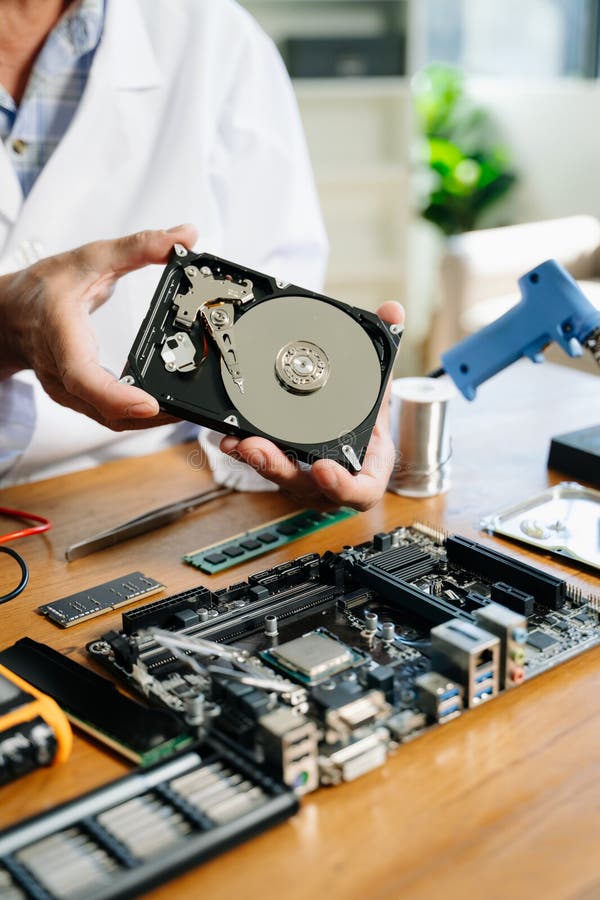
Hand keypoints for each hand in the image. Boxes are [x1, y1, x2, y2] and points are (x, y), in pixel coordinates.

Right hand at [0, 224, 197, 429]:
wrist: (7, 317)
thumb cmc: (40, 290)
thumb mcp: (88, 258)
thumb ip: (138, 248)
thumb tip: (183, 235)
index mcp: (61, 337)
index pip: (83, 376)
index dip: (116, 396)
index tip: (148, 403)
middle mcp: (63, 373)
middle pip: (105, 410)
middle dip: (149, 416)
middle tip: (188, 409)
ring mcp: (69, 391)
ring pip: (110, 420)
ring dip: (148, 421)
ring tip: (185, 410)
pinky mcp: (79, 399)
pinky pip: (110, 416)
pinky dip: (138, 415)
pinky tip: (164, 406)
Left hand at [220, 300, 403, 510]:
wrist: (355, 437)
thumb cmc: (368, 423)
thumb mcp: (380, 388)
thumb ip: (386, 351)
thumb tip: (393, 311)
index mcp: (368, 470)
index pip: (361, 492)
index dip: (342, 485)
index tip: (323, 468)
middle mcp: (334, 482)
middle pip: (308, 487)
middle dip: (279, 468)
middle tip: (258, 447)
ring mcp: (306, 481)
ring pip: (280, 479)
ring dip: (257, 461)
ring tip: (238, 441)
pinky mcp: (283, 471)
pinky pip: (264, 467)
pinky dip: (246, 453)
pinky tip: (229, 438)